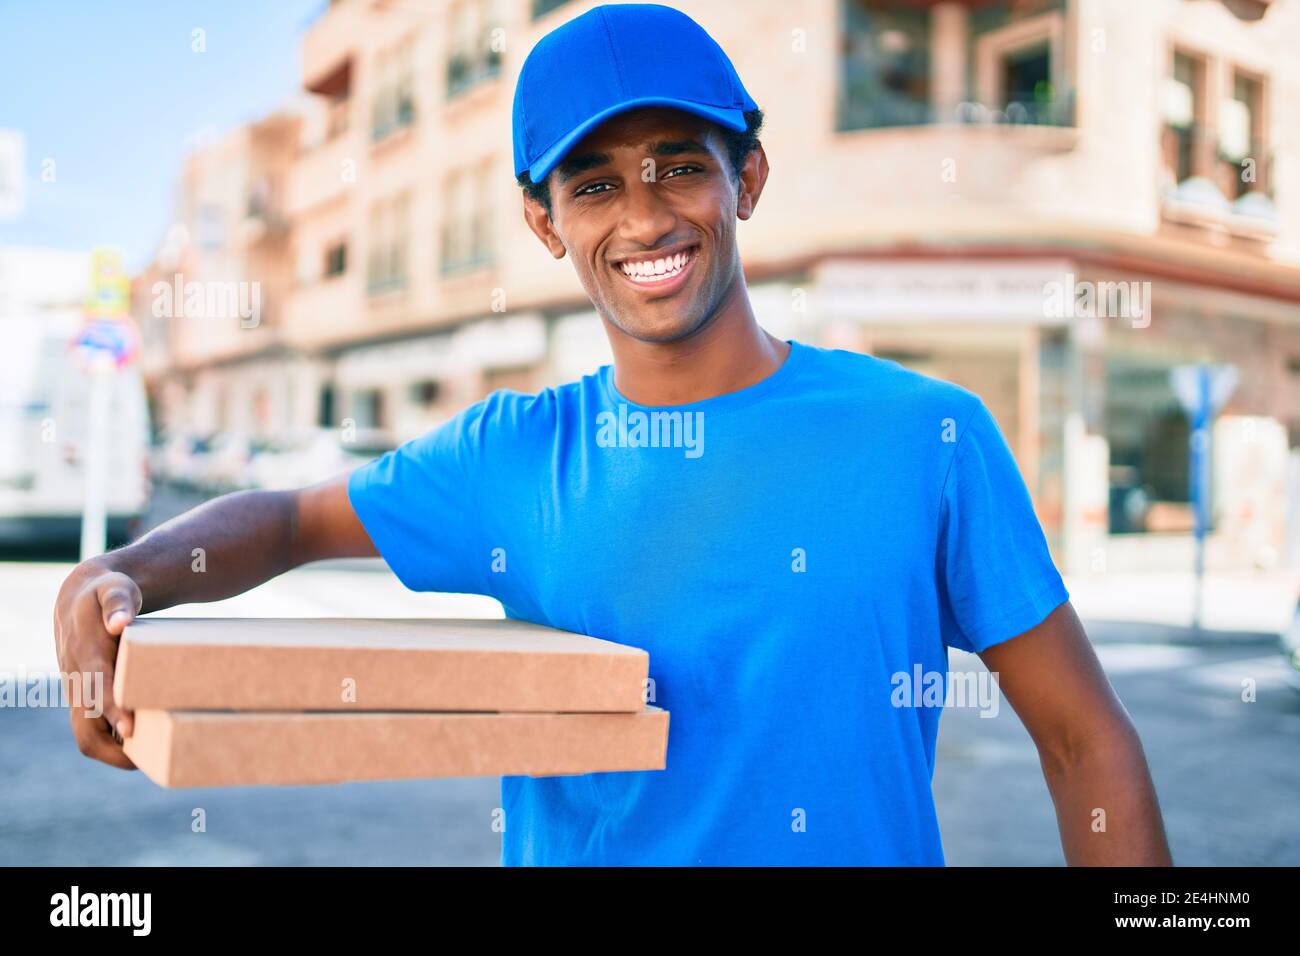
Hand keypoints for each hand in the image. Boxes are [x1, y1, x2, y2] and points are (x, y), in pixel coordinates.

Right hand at [53, 563, 141, 768]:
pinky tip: (142, 742)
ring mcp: (77, 691)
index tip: (130, 727)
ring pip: (86, 734)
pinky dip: (113, 740)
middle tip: (150, 760)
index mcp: (86, 655)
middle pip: (84, 730)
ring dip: (114, 751)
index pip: (95, 689)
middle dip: (113, 751)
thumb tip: (120, 623)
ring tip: (151, 758)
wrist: (79, 598)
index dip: (111, 709)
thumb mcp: (113, 588)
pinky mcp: (83, 695)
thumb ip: (118, 602)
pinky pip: (92, 727)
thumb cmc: (106, 593)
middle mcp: (77, 680)